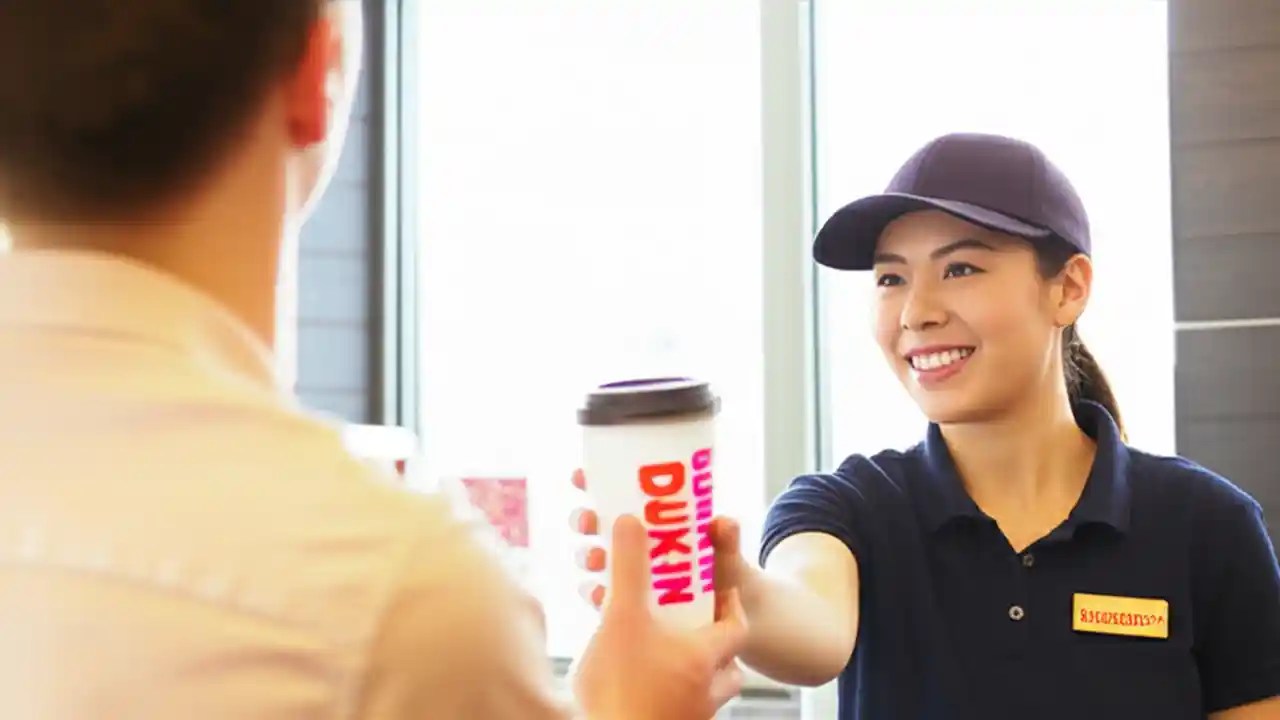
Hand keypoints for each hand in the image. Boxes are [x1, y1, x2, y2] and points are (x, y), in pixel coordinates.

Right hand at [569, 469, 751, 611]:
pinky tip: (596, 596)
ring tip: (593, 560)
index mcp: (662, 527)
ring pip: (601, 562)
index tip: (582, 476)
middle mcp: (643, 550)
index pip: (626, 496)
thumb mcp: (729, 563)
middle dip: (588, 521)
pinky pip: (605, 601)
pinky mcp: (626, 615)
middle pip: (604, 527)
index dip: (602, 483)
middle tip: (587, 521)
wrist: (741, 634)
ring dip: (590, 557)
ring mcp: (632, 583)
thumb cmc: (731, 587)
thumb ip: (726, 544)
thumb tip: (722, 521)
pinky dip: (598, 596)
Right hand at [571, 514, 747, 719]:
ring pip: (703, 690)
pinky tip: (639, 685)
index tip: (719, 591)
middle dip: (709, 641)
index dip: (731, 606)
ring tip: (661, 653)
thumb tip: (631, 521)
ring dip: (688, 671)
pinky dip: (666, 695)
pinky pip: (678, 707)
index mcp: (706, 658)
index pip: (738, 627)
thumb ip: (629, 568)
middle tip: (686, 621)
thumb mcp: (622, 619)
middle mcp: (707, 692)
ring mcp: (689, 718)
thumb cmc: (620, 690)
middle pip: (726, 663)